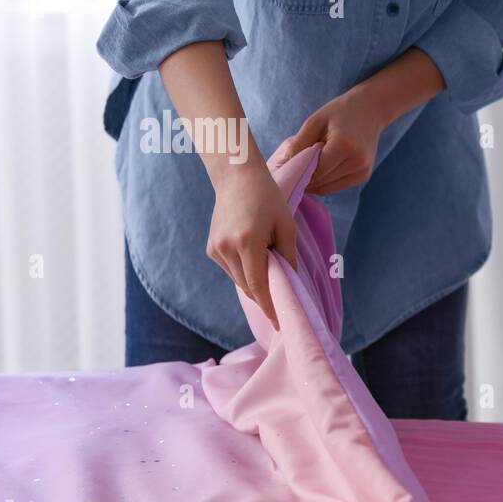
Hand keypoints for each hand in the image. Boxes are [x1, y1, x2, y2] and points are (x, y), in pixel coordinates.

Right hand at [207, 165, 297, 330]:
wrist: (237, 178)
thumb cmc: (268, 198)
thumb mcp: (286, 226)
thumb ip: (288, 257)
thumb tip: (291, 285)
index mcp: (247, 243)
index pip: (259, 286)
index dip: (270, 307)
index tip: (280, 324)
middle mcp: (226, 249)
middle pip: (248, 287)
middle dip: (265, 298)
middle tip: (283, 308)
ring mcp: (215, 250)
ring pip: (239, 281)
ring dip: (255, 285)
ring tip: (273, 277)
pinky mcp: (211, 249)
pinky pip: (231, 270)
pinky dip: (245, 273)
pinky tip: (256, 263)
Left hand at [277, 49, 445, 195]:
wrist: (371, 109)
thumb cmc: (340, 112)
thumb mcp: (315, 121)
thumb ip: (299, 144)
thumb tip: (284, 166)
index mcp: (344, 146)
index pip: (316, 170)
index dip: (298, 173)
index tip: (284, 170)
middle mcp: (357, 161)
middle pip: (322, 181)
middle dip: (303, 179)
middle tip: (289, 172)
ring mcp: (362, 171)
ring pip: (328, 188)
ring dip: (313, 183)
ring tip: (302, 171)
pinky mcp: (364, 175)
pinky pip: (337, 186)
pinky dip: (324, 182)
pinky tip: (317, 172)